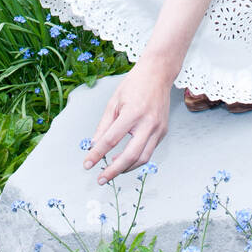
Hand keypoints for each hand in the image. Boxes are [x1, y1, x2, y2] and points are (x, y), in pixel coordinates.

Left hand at [83, 58, 173, 184]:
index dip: (97, 154)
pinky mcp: (163, 131)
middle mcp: (149, 123)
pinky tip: (125, 159)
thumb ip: (104, 126)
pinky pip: (149, 150)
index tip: (87, 164)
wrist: (159, 73)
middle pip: (131, 156)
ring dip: (126, 168)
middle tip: (101, 178)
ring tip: (112, 171)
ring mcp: (159, 128)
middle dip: (114, 170)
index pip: (111, 140)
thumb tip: (94, 145)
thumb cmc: (135, 84)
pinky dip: (136, 158)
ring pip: (143, 158)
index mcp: (133, 113)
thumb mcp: (114, 102)